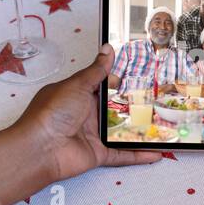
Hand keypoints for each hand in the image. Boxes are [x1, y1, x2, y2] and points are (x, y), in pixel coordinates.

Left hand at [12, 45, 160, 182]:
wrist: (39, 149)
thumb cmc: (51, 113)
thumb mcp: (76, 85)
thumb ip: (96, 71)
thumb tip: (107, 49)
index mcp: (78, 95)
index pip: (103, 85)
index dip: (119, 79)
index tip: (141, 73)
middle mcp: (86, 114)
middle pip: (115, 108)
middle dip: (135, 104)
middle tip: (159, 97)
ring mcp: (94, 135)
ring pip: (122, 131)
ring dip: (141, 130)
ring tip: (164, 124)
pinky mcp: (99, 154)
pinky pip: (123, 154)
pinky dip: (139, 155)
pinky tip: (156, 152)